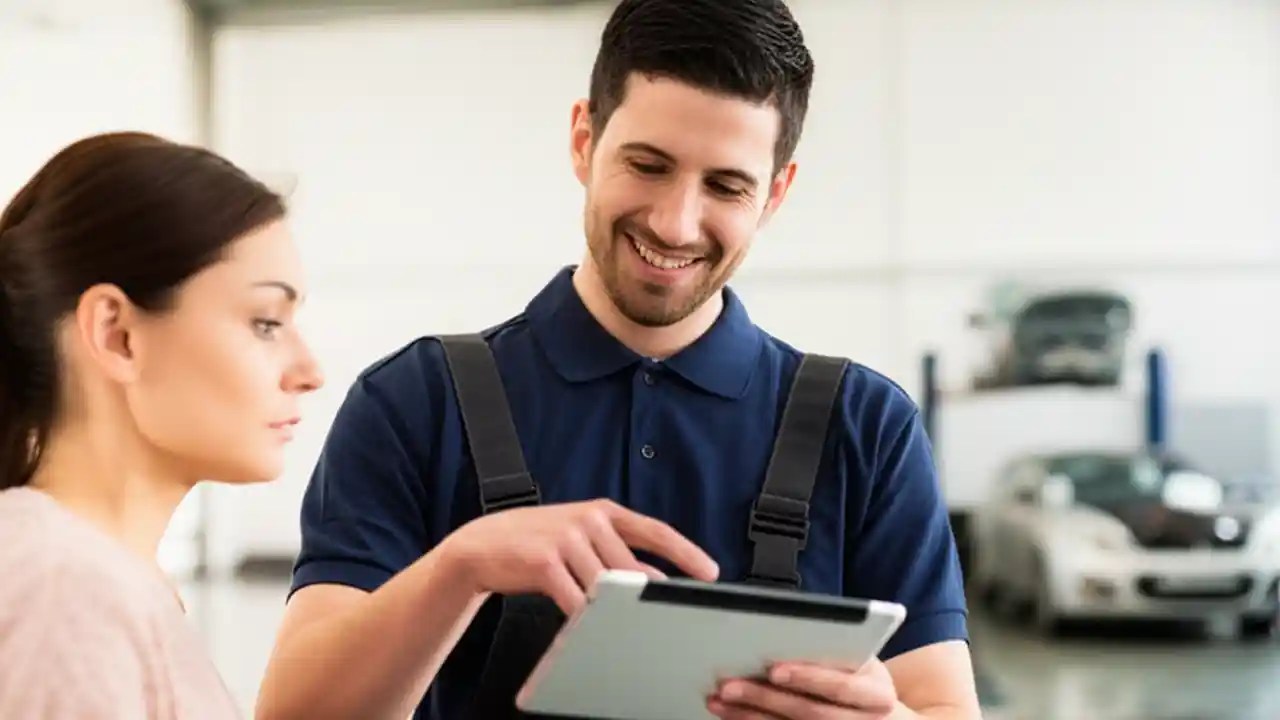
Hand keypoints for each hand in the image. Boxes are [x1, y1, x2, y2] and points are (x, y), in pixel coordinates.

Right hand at [438, 498, 719, 614]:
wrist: (482, 545)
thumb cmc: (537, 544)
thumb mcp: (580, 537)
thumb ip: (615, 553)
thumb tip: (658, 579)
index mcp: (603, 511)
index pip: (656, 530)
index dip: (687, 552)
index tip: (711, 572)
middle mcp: (589, 520)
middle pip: (632, 569)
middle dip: (645, 597)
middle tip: (660, 619)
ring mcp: (567, 539)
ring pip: (606, 587)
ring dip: (612, 611)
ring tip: (616, 627)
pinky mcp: (546, 561)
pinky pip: (576, 599)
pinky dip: (584, 617)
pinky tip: (586, 626)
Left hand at [707, 658, 897, 719]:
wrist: (878, 713)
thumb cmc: (860, 674)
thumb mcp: (860, 658)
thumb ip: (831, 648)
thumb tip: (779, 629)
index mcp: (876, 692)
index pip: (840, 687)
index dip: (808, 678)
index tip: (775, 670)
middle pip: (810, 713)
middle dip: (766, 699)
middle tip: (729, 686)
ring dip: (750, 716)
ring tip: (719, 700)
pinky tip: (731, 715)